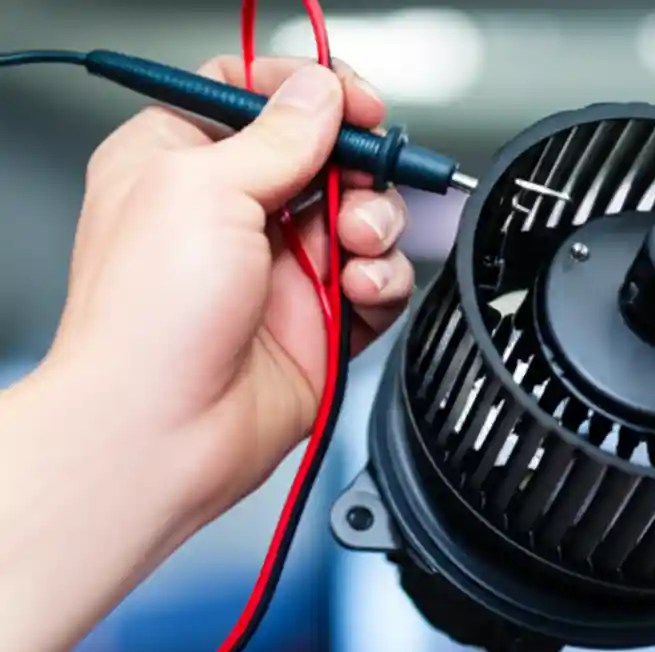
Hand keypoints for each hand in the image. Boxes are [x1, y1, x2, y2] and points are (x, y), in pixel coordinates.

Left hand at [0, 58, 415, 651]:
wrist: (164, 432)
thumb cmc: (146, 321)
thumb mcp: (203, 189)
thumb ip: (277, 135)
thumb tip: (321, 93)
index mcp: (181, 162)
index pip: (255, 97)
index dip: (311, 91)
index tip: (353, 101)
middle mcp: (235, 212)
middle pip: (328, 155)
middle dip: (361, 163)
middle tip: (368, 175)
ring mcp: (283, 267)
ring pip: (366, 216)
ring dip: (376, 223)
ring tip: (355, 243)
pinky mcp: (324, 319)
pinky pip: (381, 281)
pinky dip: (382, 281)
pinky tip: (358, 291)